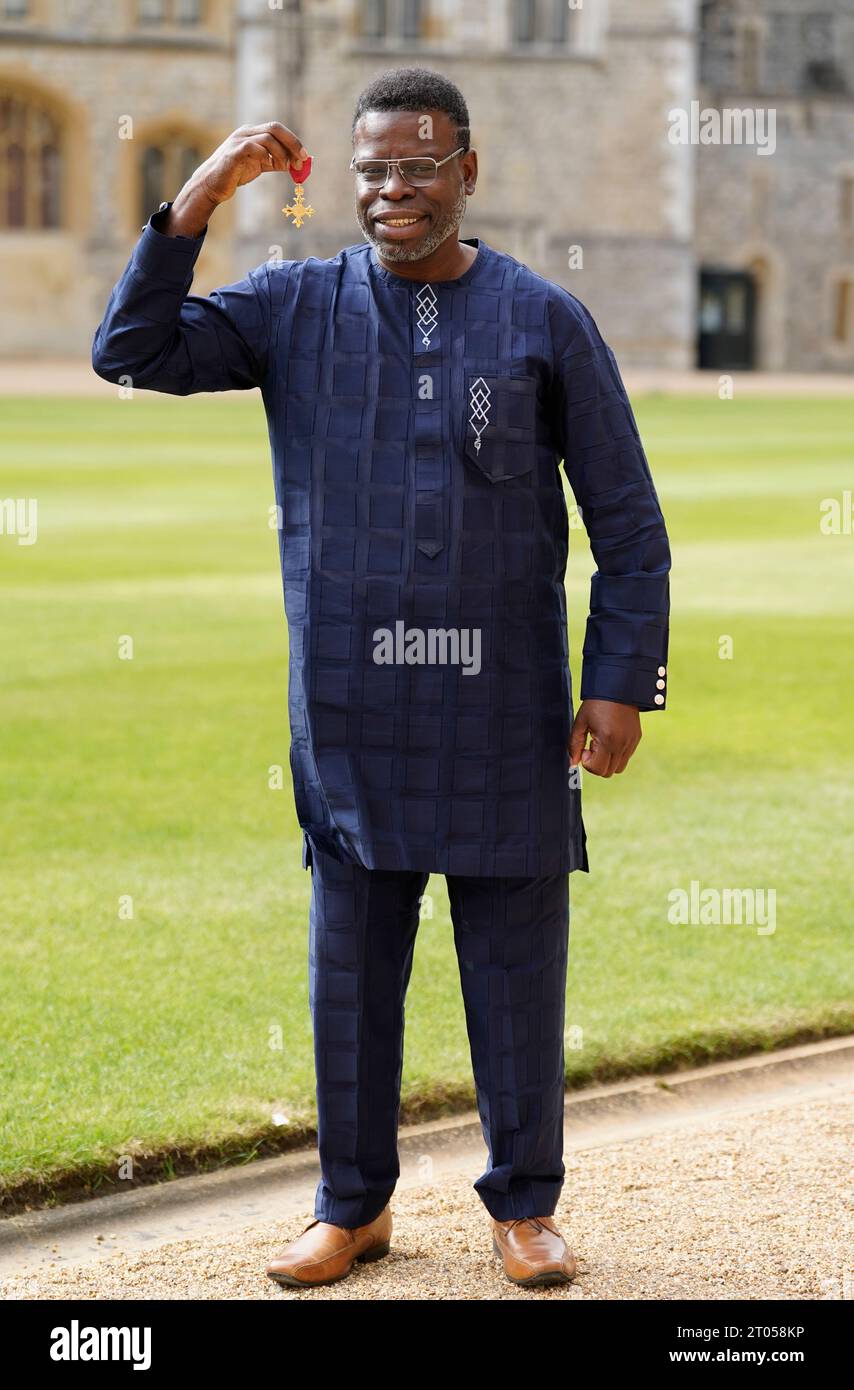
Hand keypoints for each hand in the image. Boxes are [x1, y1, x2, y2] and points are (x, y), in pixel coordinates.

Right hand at [163, 122, 307, 236]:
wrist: (212, 184)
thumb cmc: (236, 174)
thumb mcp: (260, 165)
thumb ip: (276, 162)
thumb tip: (297, 164)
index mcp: (253, 132)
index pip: (278, 129)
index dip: (293, 142)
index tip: (305, 157)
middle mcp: (246, 132)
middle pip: (275, 128)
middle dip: (292, 143)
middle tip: (302, 160)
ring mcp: (239, 140)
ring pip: (267, 138)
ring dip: (281, 154)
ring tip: (284, 168)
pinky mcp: (233, 152)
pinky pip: (253, 147)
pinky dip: (265, 156)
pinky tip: (268, 166)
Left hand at [568, 699, 640, 777]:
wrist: (618, 687)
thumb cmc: (596, 703)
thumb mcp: (580, 722)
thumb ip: (574, 745)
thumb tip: (572, 763)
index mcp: (608, 740)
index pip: (597, 769)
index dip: (588, 762)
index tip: (586, 747)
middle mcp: (622, 744)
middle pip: (608, 772)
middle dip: (597, 763)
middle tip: (593, 745)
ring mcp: (631, 742)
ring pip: (618, 768)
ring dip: (607, 761)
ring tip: (602, 742)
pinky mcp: (636, 739)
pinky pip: (626, 757)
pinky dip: (616, 754)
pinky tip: (611, 738)